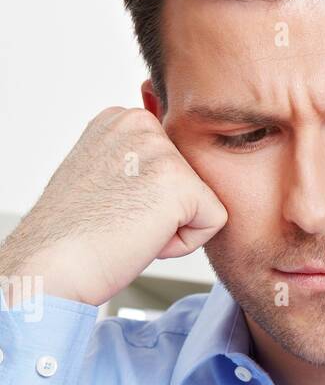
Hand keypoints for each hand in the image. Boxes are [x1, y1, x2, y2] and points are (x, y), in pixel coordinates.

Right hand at [0, 107, 227, 307]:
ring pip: (204, 201)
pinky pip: (213, 222)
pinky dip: (182, 244)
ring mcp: (160, 150)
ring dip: (172, 227)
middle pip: (193, 180)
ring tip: (128, 228)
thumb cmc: (75, 235)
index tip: (112, 206)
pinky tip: (141, 238)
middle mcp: (140, 123)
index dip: (150, 200)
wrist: (52, 265)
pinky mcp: (179, 182)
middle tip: (120, 220)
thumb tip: (172, 165)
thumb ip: (138, 162)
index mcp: (122, 119)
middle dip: (166, 212)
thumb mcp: (107, 178)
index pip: (175, 164)